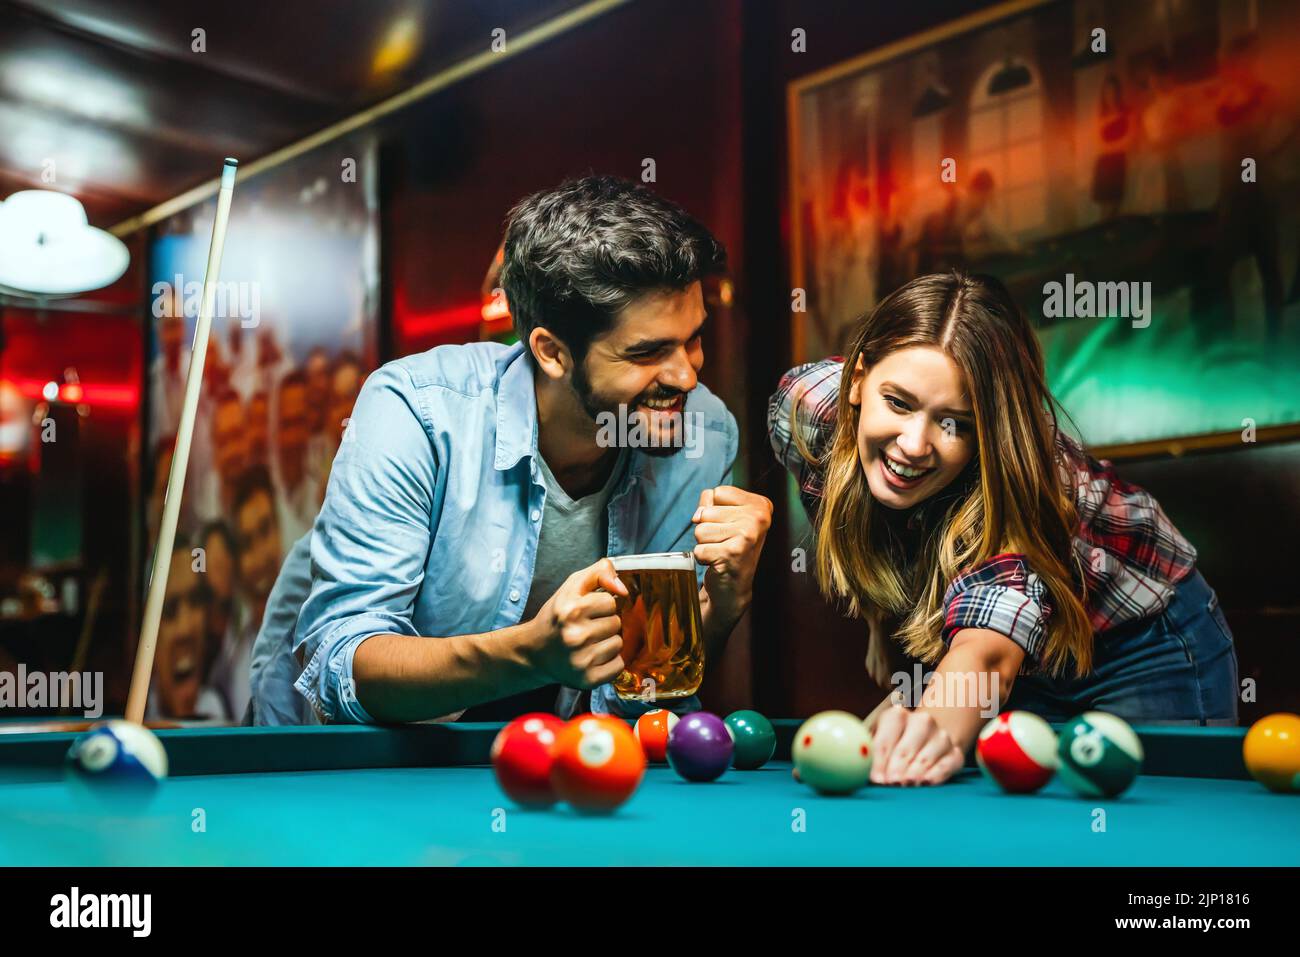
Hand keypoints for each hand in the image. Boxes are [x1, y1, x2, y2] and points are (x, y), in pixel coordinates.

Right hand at [529, 559, 627, 689]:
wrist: (535, 651)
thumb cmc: (557, 617)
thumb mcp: (572, 586)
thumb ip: (599, 572)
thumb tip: (623, 589)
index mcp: (570, 611)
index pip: (610, 602)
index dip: (600, 605)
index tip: (586, 612)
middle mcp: (575, 636)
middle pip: (616, 623)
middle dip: (604, 623)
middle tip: (586, 628)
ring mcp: (582, 660)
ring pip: (618, 644)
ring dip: (607, 642)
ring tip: (588, 643)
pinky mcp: (587, 679)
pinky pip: (618, 666)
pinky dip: (610, 662)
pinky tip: (593, 658)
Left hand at [692, 485, 772, 624]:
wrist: (734, 586)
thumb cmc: (729, 547)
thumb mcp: (725, 517)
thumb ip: (710, 502)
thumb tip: (699, 513)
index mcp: (760, 505)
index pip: (717, 492)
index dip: (715, 511)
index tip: (729, 526)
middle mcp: (758, 518)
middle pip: (706, 512)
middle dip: (708, 529)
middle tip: (724, 542)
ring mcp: (747, 535)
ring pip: (700, 530)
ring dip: (704, 544)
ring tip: (720, 551)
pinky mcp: (733, 553)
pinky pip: (699, 549)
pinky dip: (703, 558)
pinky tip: (718, 562)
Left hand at [869, 705, 963, 785]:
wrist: (927, 738)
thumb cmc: (894, 744)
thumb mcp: (879, 741)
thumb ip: (867, 752)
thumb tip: (856, 768)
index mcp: (897, 716)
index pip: (885, 740)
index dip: (879, 761)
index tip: (875, 779)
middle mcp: (922, 722)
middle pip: (906, 748)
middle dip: (896, 768)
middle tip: (890, 783)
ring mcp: (941, 737)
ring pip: (926, 757)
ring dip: (914, 773)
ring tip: (906, 785)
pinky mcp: (955, 753)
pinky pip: (946, 765)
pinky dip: (936, 775)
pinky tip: (925, 783)